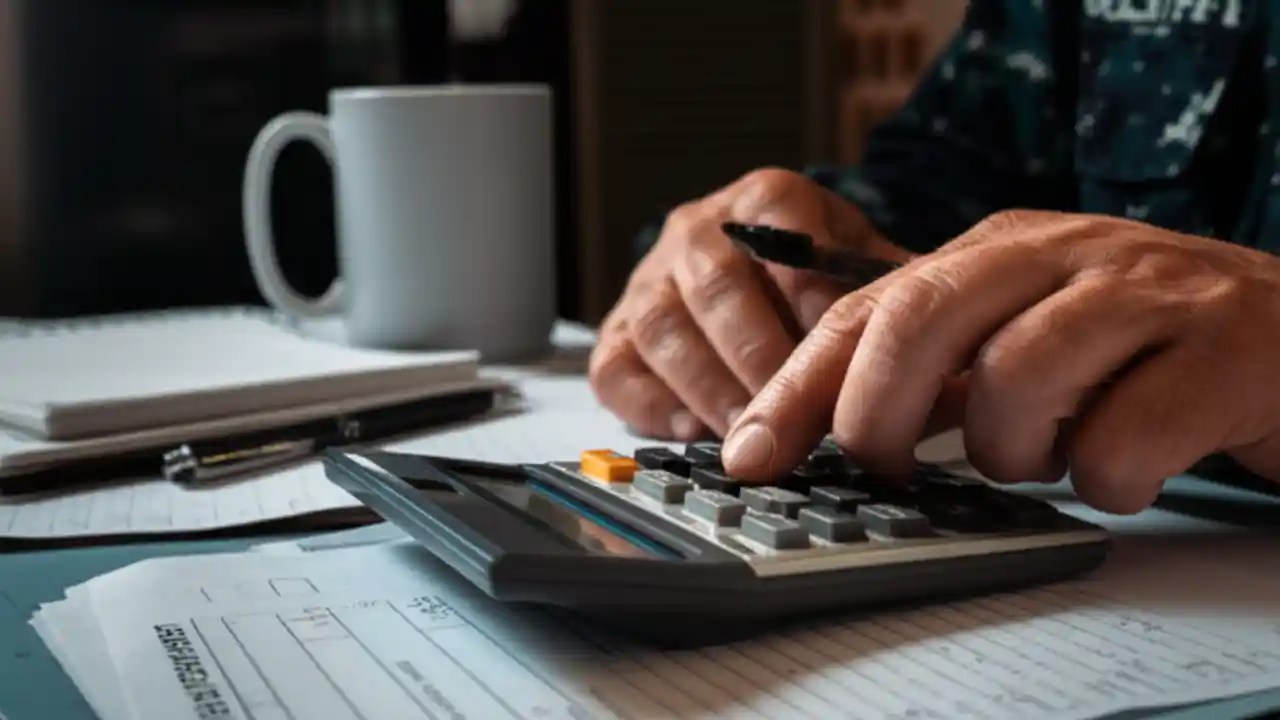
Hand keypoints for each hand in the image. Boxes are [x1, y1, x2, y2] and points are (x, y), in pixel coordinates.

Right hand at [589, 168, 909, 439]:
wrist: (750, 278)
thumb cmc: (816, 282)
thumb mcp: (864, 265)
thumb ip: (898, 292)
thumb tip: (950, 346)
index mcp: (764, 199)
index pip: (779, 229)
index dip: (809, 292)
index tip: (841, 348)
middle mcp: (697, 229)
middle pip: (713, 283)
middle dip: (756, 352)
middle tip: (793, 407)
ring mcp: (648, 282)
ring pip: (660, 327)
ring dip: (708, 385)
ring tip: (751, 433)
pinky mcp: (615, 335)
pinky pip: (616, 369)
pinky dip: (653, 406)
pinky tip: (695, 434)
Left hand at [722, 209, 1279, 513]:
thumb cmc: (1140, 349)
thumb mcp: (1024, 335)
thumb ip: (939, 367)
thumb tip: (823, 429)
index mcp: (1002, 247)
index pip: (868, 306)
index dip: (798, 385)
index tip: (750, 453)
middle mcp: (1065, 252)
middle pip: (920, 317)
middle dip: (877, 413)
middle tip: (886, 469)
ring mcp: (1146, 294)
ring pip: (1017, 379)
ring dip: (1009, 451)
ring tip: (1045, 454)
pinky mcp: (1223, 353)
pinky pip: (1121, 441)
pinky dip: (1105, 480)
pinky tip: (1123, 466)